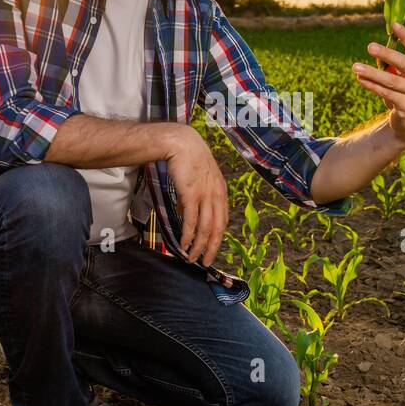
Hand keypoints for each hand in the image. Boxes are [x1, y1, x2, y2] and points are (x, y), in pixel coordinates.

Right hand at [163, 124, 228, 268]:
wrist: (181, 142)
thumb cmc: (188, 158)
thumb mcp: (200, 177)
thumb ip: (198, 194)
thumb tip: (187, 210)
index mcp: (221, 191)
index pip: (223, 220)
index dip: (218, 238)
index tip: (211, 249)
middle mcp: (217, 195)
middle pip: (217, 229)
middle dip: (211, 248)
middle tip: (205, 263)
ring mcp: (205, 195)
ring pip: (205, 228)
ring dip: (198, 246)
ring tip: (191, 258)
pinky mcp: (191, 195)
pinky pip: (191, 221)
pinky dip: (188, 235)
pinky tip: (183, 244)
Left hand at [352, 21, 404, 144]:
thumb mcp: (404, 76)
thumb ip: (392, 63)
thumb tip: (375, 52)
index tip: (394, 24)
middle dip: (387, 54)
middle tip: (370, 46)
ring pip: (392, 81)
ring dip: (372, 73)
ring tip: (356, 67)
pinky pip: (386, 94)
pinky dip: (372, 86)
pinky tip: (361, 79)